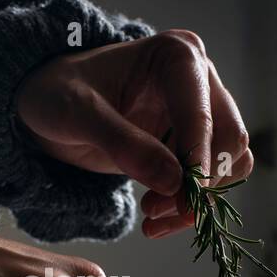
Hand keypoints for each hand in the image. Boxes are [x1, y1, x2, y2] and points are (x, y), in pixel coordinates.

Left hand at [14, 29, 252, 237]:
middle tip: (155, 210)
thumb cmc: (58, 93)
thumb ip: (123, 143)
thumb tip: (175, 183)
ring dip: (198, 199)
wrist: (48, 104)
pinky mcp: (192, 143)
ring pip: (228, 165)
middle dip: (199, 183)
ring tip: (152, 216)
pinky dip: (191, 205)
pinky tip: (157, 220)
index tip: (183, 200)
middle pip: (229, 139)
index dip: (197, 159)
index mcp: (178, 56)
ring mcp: (200, 112)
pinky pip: (211, 181)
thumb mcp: (78, 113)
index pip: (203, 114)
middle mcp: (200, 80)